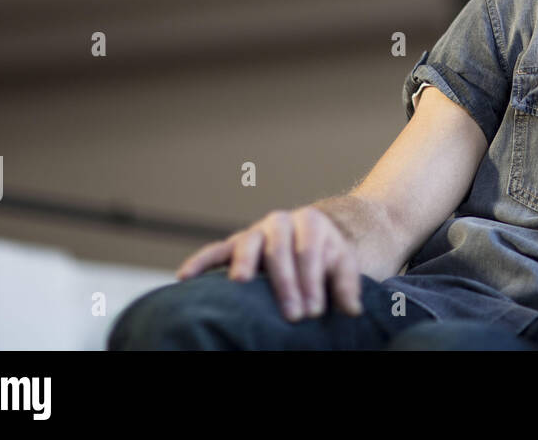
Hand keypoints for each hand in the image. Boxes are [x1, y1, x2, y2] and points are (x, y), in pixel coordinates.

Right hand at [175, 205, 362, 321]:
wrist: (313, 239)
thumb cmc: (326, 258)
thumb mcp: (342, 265)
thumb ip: (347, 284)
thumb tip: (352, 310)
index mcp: (310, 222)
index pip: (310, 252)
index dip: (312, 282)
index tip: (314, 311)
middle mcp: (280, 222)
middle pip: (280, 250)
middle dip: (287, 283)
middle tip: (292, 314)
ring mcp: (255, 232)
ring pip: (247, 244)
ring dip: (244, 263)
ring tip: (240, 282)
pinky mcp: (234, 245)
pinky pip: (214, 251)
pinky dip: (200, 262)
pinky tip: (185, 277)